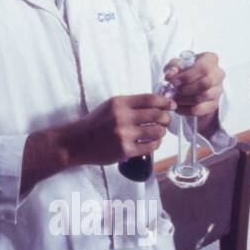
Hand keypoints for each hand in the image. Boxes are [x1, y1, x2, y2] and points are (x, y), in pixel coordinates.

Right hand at [59, 93, 174, 166]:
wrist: (77, 142)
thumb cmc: (95, 123)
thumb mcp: (110, 107)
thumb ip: (130, 105)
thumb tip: (156, 104)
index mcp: (119, 103)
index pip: (150, 99)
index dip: (165, 102)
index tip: (171, 105)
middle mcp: (122, 117)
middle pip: (157, 114)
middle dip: (166, 118)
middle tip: (166, 120)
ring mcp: (124, 134)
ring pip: (157, 131)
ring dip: (162, 131)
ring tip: (159, 132)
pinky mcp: (125, 150)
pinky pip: (150, 146)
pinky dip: (156, 143)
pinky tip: (153, 142)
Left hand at [164, 52, 224, 124]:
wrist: (190, 83)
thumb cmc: (184, 70)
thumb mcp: (176, 65)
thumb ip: (172, 66)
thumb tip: (170, 76)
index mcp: (210, 59)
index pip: (203, 68)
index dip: (187, 76)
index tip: (173, 81)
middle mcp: (218, 74)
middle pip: (205, 83)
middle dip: (186, 88)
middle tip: (173, 90)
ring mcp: (218, 90)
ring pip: (203, 97)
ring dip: (184, 99)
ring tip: (173, 97)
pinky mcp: (214, 104)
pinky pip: (200, 109)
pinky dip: (185, 109)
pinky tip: (177, 106)